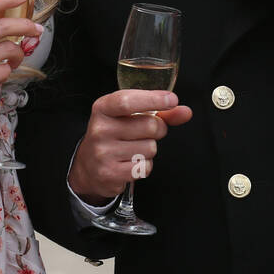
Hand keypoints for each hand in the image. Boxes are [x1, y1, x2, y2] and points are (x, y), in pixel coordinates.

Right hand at [68, 90, 192, 203]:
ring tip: (133, 148)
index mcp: (103, 108)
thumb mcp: (128, 116)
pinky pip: (145, 167)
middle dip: (158, 129)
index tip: (172, 99)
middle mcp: (100, 129)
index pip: (127, 101)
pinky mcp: (109, 173)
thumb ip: (159, 111)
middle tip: (147, 132)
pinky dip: (144, 166)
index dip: (152, 99)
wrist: (88, 165)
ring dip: (150, 149)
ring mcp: (103, 153)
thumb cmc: (114, 134)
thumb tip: (185, 111)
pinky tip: (130, 162)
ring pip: (150, 148)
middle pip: (149, 125)